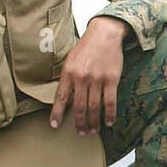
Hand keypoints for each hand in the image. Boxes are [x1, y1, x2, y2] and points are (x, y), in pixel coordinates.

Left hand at [50, 16, 127, 134]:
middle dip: (79, 123)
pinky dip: (109, 114)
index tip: (54, 126)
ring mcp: (97, 79)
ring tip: (93, 130)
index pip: (60, 98)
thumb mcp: (71, 60)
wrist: (104, 34)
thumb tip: (65, 99)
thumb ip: (68, 79)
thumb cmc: (86, 47)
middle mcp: (82, 78)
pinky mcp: (111, 79)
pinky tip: (108, 122)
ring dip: (93, 122)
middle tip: (81, 133)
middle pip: (79, 107)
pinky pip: (110, 101)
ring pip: (94, 107)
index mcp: (68, 73)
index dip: (57, 114)